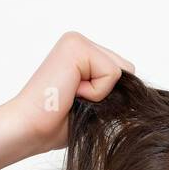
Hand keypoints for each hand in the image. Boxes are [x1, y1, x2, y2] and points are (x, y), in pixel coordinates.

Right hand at [6, 31, 135, 155]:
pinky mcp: (76, 46)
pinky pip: (111, 75)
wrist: (29, 128)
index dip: (109, 97)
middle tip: (75, 102)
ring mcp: (76, 41)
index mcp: (81, 54)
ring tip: (72, 98)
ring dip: (101, 96)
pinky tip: (71, 94)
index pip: (121, 73)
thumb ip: (112, 93)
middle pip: (126, 70)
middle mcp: (78, 42)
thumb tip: (139, 95)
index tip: (79, 104)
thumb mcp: (93, 106)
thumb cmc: (56, 124)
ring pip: (119, 72)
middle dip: (108, 95)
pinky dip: (95, 94)